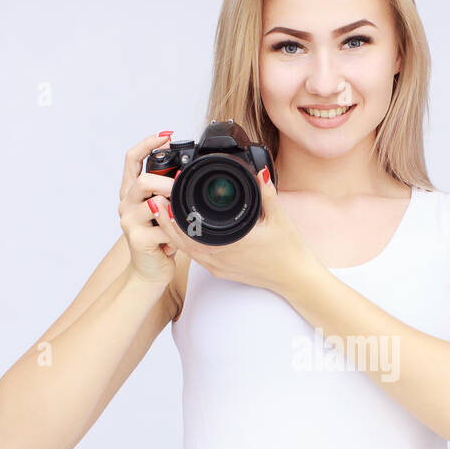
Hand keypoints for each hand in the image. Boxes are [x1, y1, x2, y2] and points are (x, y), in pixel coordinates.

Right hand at [118, 131, 178, 287]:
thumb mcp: (163, 211)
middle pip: (141, 181)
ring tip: (184, 211)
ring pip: (152, 203)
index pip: (132, 160)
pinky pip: (162, 228)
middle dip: (165, 181)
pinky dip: (176, 228)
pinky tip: (181, 233)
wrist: (149, 271)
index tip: (165, 136)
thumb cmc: (159, 239)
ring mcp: (129, 222)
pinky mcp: (138, 240)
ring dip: (173, 204)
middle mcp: (126, 205)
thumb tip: (187, 172)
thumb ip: (168, 193)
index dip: (146, 144)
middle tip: (183, 183)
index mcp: (131, 193)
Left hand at [151, 168, 320, 296]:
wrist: (294, 278)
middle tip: (154, 200)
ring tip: (163, 212)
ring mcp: (218, 267)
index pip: (191, 231)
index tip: (164, 197)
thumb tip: (259, 170)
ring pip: (186, 250)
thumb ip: (267, 192)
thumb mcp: (279, 217)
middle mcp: (219, 258)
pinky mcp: (221, 271)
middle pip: (180, 241)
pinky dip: (185, 243)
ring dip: (173, 232)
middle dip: (165, 220)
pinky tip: (182, 230)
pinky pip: (196, 257)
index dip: (174, 215)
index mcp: (230, 244)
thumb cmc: (288, 251)